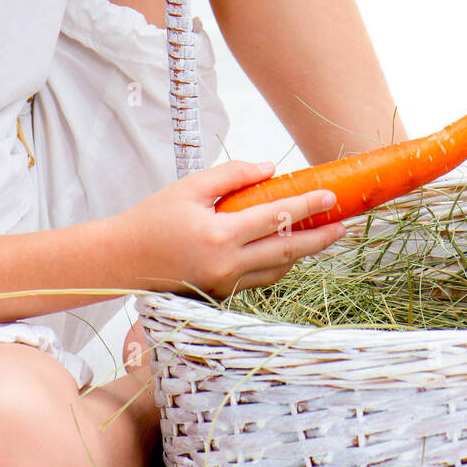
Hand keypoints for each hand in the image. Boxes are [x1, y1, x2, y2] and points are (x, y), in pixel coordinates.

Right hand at [116, 159, 345, 300]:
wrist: (121, 261)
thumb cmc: (152, 218)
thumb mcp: (189, 187)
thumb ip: (232, 176)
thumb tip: (272, 170)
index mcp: (218, 235)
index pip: (276, 218)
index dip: (307, 206)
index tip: (331, 196)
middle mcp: (225, 265)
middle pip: (286, 251)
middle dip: (320, 238)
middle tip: (345, 225)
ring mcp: (224, 285)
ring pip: (276, 270)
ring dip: (303, 253)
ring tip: (325, 235)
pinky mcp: (220, 296)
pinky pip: (259, 279)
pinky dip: (277, 263)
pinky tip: (289, 248)